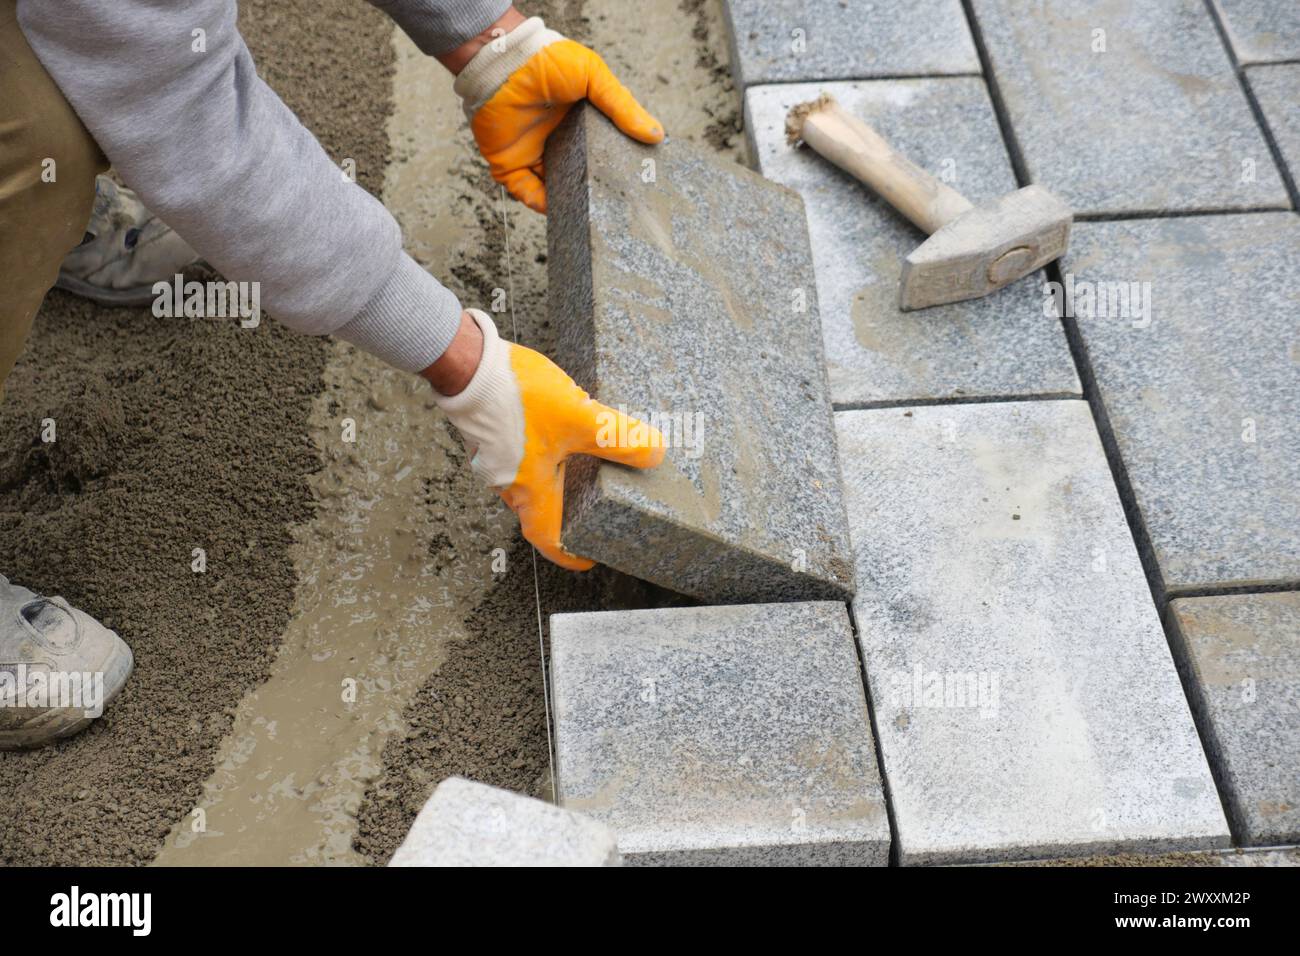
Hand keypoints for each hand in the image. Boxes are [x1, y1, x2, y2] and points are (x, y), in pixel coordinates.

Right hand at [424, 310, 663, 569]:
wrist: (467, 362)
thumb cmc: (514, 396)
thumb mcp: (580, 418)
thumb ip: (618, 437)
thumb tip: (652, 454)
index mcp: (528, 489)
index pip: (548, 538)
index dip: (569, 553)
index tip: (587, 557)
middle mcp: (506, 480)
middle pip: (538, 508)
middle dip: (566, 509)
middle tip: (593, 502)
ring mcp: (492, 457)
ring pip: (527, 479)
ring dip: (553, 476)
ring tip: (580, 460)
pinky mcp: (487, 433)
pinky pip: (518, 454)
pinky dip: (540, 452)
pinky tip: (557, 429)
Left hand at [448, 13, 663, 212]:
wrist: (505, 63)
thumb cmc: (547, 61)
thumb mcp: (595, 77)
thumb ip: (623, 108)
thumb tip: (655, 136)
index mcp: (577, 121)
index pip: (600, 150)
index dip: (615, 166)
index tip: (634, 182)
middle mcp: (556, 140)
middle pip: (578, 174)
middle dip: (594, 190)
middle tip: (616, 205)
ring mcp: (533, 154)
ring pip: (554, 188)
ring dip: (569, 201)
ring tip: (591, 216)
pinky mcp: (510, 165)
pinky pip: (526, 193)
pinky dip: (541, 204)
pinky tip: (558, 209)